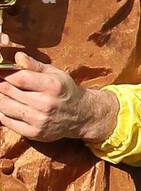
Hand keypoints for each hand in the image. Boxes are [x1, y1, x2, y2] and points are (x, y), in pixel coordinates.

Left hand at [0, 44, 118, 142]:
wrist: (82, 116)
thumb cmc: (66, 91)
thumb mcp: (56, 74)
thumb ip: (35, 65)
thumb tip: (17, 57)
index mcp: (53, 86)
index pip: (18, 78)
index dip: (4, 73)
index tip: (1, 71)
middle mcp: (46, 104)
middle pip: (7, 91)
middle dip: (0, 84)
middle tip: (1, 82)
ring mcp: (39, 120)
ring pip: (3, 106)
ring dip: (0, 98)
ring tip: (4, 93)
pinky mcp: (34, 132)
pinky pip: (7, 121)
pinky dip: (2, 112)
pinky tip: (8, 106)